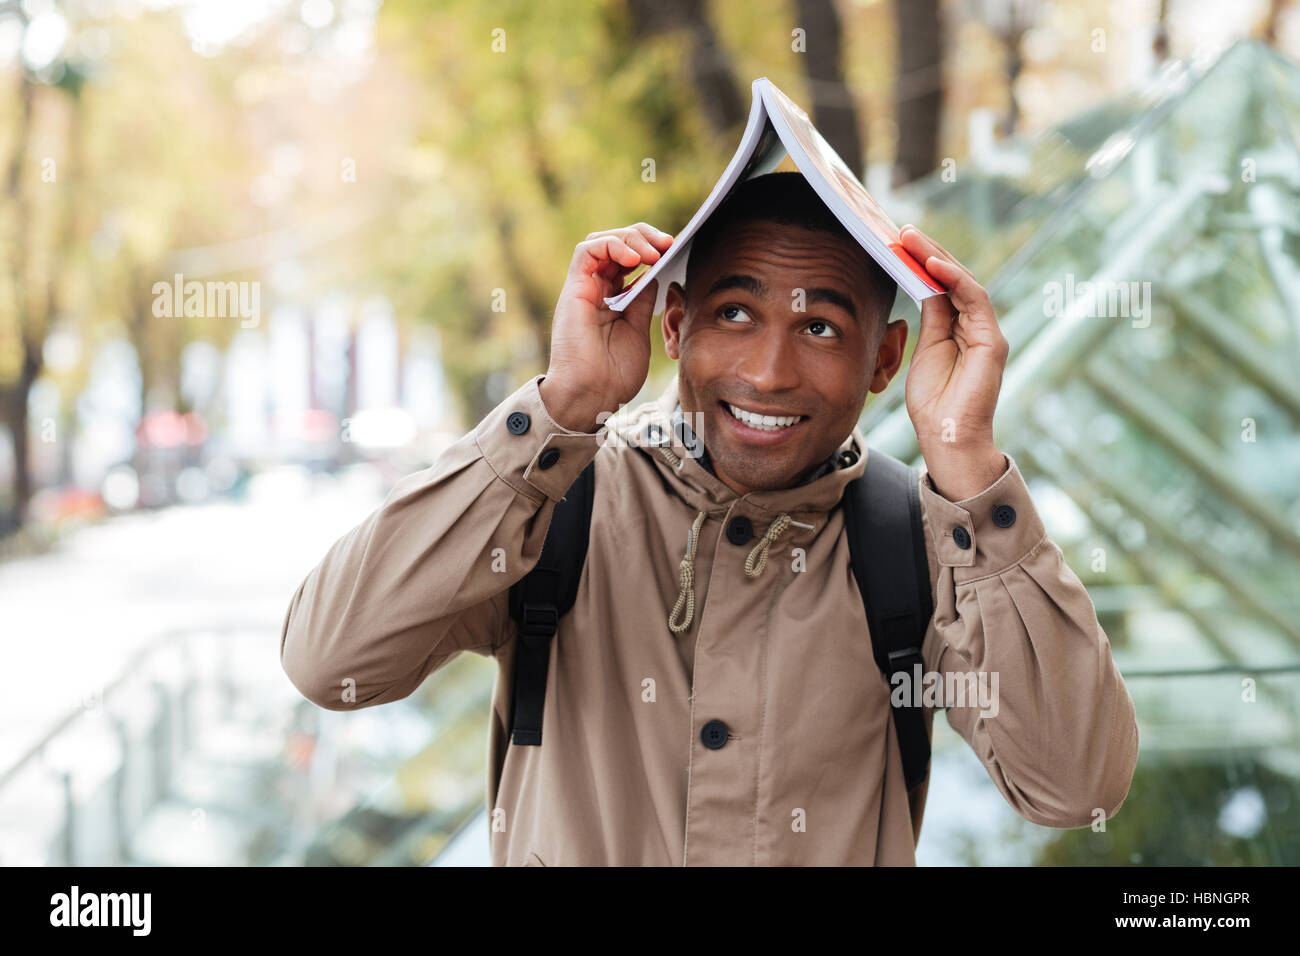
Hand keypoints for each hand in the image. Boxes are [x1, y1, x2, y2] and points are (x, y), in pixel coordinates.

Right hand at [539, 223, 672, 431]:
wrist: (593, 396)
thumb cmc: (614, 374)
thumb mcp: (638, 330)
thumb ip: (642, 301)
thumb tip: (653, 274)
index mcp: (611, 300)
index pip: (628, 259)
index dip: (650, 248)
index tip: (673, 250)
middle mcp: (595, 290)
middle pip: (615, 244)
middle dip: (644, 236)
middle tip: (667, 243)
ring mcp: (583, 288)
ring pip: (601, 241)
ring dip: (630, 238)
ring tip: (653, 252)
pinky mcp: (573, 289)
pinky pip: (586, 251)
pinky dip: (611, 245)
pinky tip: (634, 258)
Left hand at [899, 225, 1008, 500]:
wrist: (948, 439)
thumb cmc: (933, 404)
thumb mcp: (924, 352)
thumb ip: (929, 320)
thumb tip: (924, 287)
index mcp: (959, 329)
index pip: (942, 286)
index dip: (922, 263)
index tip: (897, 244)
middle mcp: (976, 326)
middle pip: (954, 278)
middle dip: (928, 252)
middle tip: (902, 230)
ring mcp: (986, 332)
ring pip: (964, 282)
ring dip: (936, 257)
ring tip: (910, 238)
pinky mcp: (992, 341)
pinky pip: (974, 299)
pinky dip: (954, 279)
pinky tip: (932, 264)